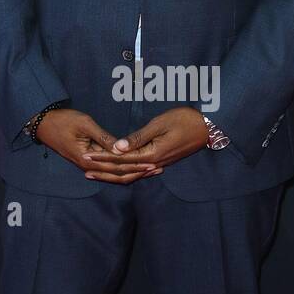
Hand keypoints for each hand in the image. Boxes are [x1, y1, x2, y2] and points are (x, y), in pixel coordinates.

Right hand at [36, 108, 161, 182]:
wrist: (44, 124)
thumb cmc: (63, 121)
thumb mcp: (85, 125)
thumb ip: (103, 137)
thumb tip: (120, 147)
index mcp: (89, 159)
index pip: (117, 166)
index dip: (136, 165)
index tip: (152, 164)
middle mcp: (89, 166)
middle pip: (118, 174)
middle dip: (138, 172)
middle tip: (157, 170)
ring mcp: (88, 165)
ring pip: (114, 174)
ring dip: (132, 172)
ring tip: (150, 170)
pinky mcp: (88, 160)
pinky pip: (108, 169)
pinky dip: (122, 169)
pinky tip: (133, 167)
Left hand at [82, 107, 208, 177]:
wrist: (209, 127)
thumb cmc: (185, 120)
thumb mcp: (160, 124)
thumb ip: (139, 137)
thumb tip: (118, 148)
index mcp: (152, 154)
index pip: (121, 159)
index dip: (102, 158)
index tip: (86, 156)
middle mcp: (155, 163)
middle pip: (124, 171)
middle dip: (103, 170)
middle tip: (85, 168)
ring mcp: (160, 163)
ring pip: (132, 173)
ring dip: (113, 174)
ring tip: (97, 173)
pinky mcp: (164, 161)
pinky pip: (141, 171)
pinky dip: (127, 173)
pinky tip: (120, 172)